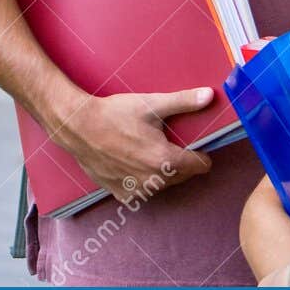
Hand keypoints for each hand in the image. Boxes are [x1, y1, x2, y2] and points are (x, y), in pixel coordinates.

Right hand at [55, 87, 215, 202]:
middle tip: (167, 141)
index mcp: (166, 160)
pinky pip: (143, 192)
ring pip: (163, 185)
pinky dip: (144, 180)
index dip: (201, 153)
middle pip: (183, 176)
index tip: (194, 144)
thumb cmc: (115, 114)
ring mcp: (136, 190)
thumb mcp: (152, 104)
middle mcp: (153, 181)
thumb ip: (184, 101)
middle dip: (182, 161)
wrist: (78, 127)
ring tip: (150, 150)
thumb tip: (210, 95)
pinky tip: (134, 162)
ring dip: (163, 172)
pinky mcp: (121, 194)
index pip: (200, 166)